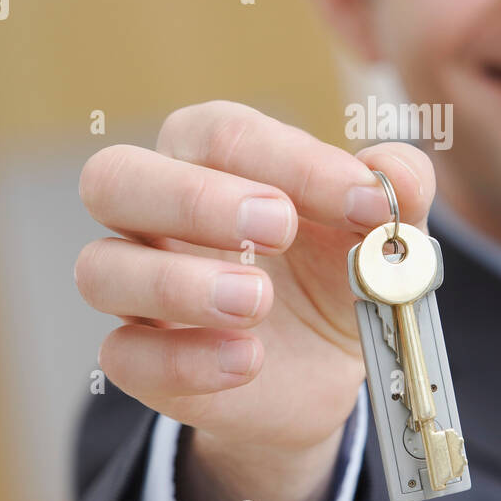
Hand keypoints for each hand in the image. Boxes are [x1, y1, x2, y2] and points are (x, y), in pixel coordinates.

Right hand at [75, 100, 434, 500]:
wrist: (330, 367)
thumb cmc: (338, 267)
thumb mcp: (380, 226)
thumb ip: (396, 187)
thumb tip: (397, 177)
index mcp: (209, 156)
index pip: (221, 133)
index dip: (294, 162)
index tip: (368, 203)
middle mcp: (152, 212)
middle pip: (117, 178)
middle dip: (196, 199)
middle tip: (279, 227)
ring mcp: (136, 288)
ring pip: (103, 269)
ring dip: (179, 283)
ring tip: (257, 300)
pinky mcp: (140, 359)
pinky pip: (124, 356)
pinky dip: (184, 359)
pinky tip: (248, 360)